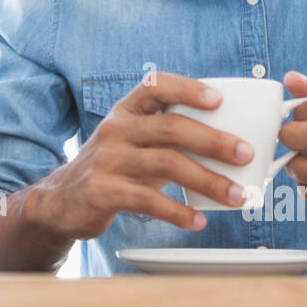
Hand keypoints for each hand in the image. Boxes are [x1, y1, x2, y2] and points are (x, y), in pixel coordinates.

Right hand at [32, 72, 256, 239]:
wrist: (61, 201)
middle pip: (170, 127)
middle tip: (245, 154)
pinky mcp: (103, 191)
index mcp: (125, 111)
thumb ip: (168, 137)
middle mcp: (115, 129)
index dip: (188, 88)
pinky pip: (148, 200)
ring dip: (208, 181)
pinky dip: (178, 212)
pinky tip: (198, 220)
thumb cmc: (113, 169)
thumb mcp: (133, 142)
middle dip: (214, 140)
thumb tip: (230, 143)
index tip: (220, 100)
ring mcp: (107, 160)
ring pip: (166, 164)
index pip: (155, 85)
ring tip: (236, 196)